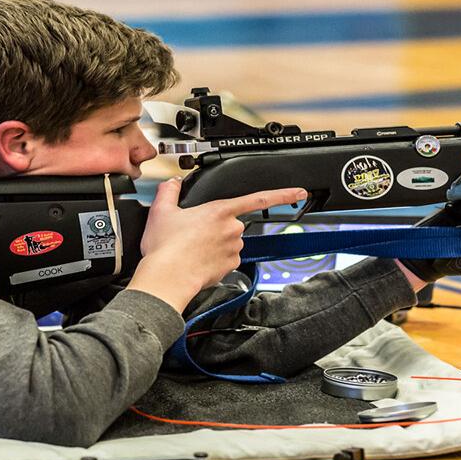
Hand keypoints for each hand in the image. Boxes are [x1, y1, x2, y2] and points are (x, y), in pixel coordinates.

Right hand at [128, 177, 306, 311]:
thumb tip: (173, 183)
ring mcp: (234, 249)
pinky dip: (215, 260)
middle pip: (232, 224)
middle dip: (218, 228)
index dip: (283, 195)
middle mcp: (232, 229)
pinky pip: (227, 260)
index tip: (299, 193)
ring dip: (216, 245)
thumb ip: (169, 191)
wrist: (168, 276)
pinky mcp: (231, 266)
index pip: (259, 198)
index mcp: (220, 210)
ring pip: (230, 243)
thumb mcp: (161, 211)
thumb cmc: (166, 247)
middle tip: (194, 234)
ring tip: (192, 249)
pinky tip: (198, 260)